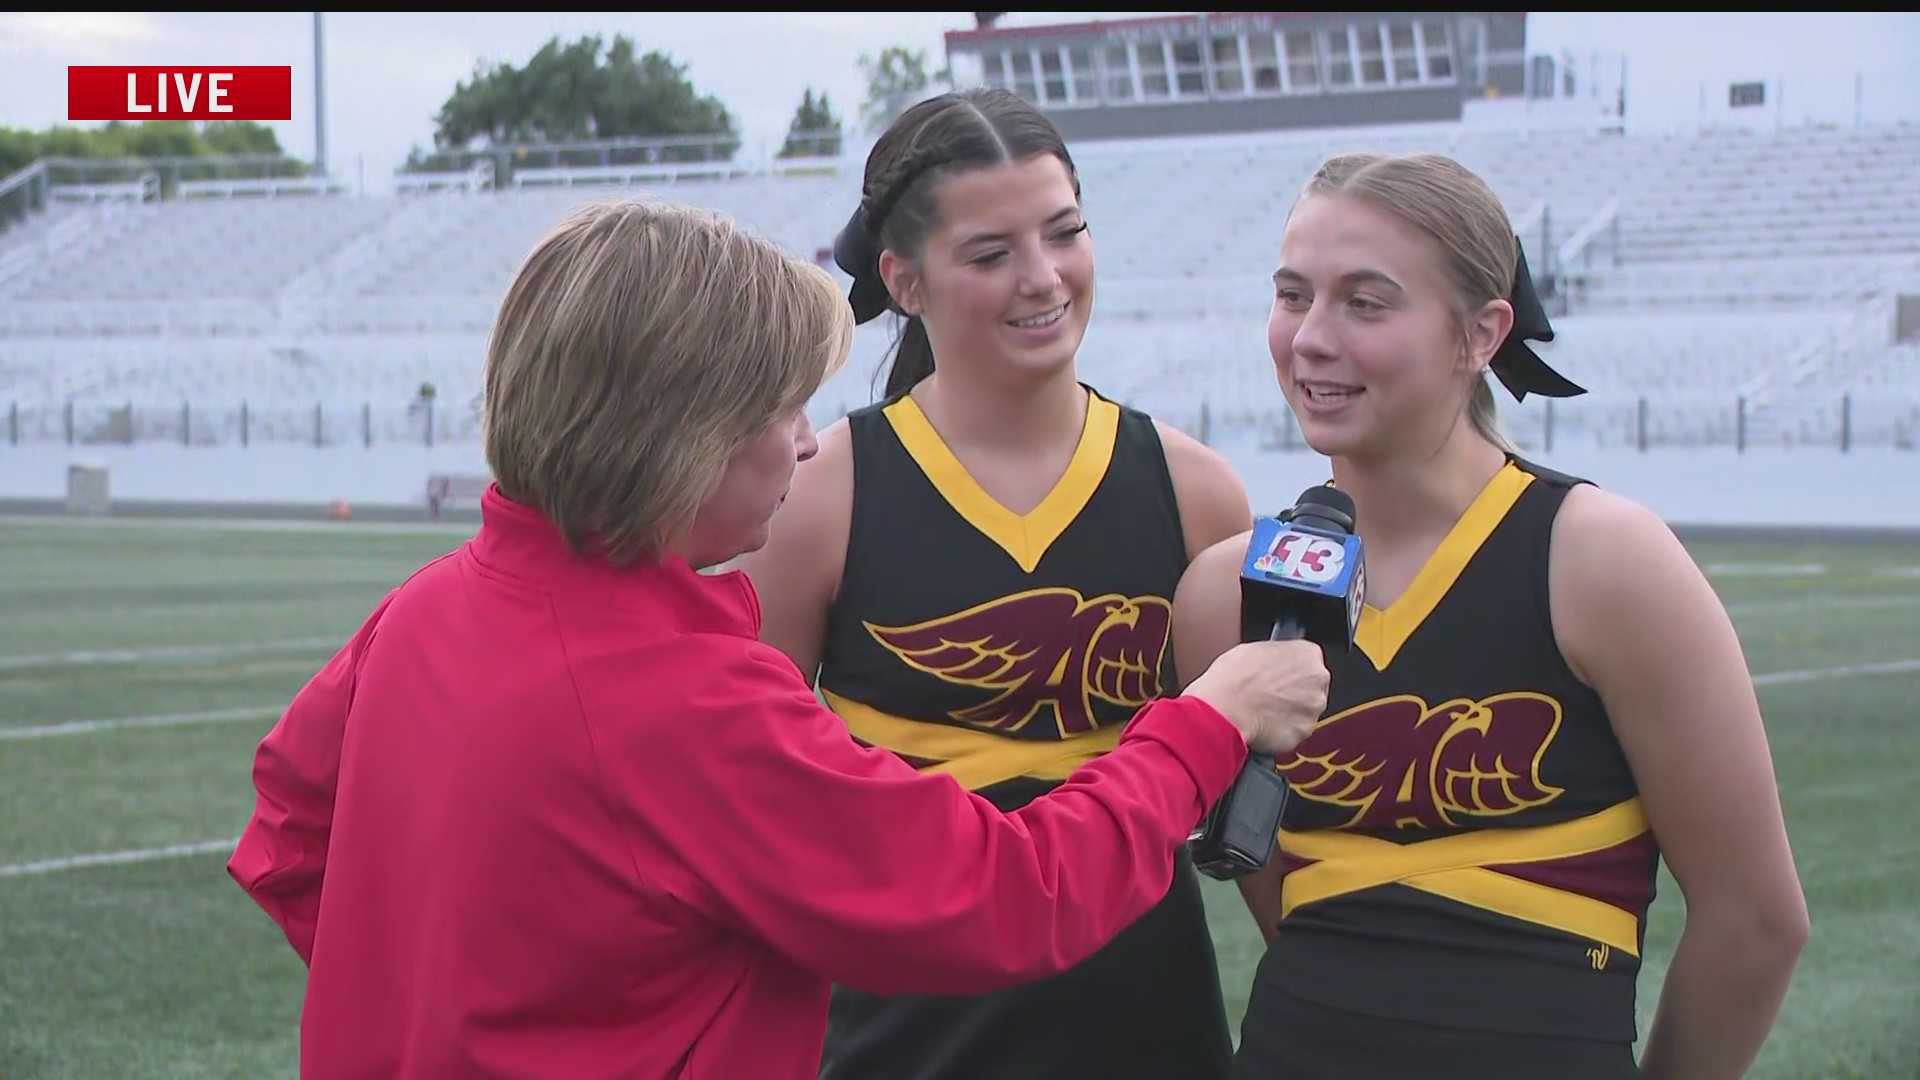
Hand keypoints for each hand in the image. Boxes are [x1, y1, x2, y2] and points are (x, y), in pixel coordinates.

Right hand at [1182, 640, 1328, 754]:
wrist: (1223, 709)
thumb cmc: (1232, 678)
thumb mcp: (1253, 649)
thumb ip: (1275, 654)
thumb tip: (1274, 660)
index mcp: (1308, 654)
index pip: (1308, 659)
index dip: (1291, 668)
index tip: (1281, 675)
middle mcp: (1317, 680)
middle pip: (1311, 686)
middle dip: (1294, 691)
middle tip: (1270, 694)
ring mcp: (1313, 708)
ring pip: (1305, 710)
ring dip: (1289, 712)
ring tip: (1263, 710)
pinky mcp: (1304, 732)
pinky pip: (1295, 731)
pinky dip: (1283, 730)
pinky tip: (1264, 724)